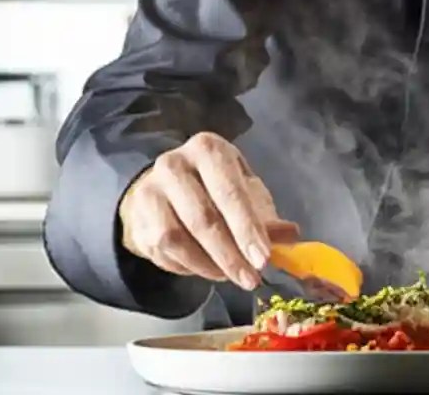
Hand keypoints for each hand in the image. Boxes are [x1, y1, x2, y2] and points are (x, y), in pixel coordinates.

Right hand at [118, 132, 299, 289]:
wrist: (165, 190)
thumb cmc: (215, 189)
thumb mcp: (246, 193)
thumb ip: (266, 216)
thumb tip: (291, 236)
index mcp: (208, 149)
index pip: (230, 191)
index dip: (247, 227)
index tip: (263, 258)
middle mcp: (174, 164)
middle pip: (204, 218)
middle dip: (231, 254)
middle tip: (251, 279)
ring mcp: (150, 191)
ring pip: (178, 239)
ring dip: (209, 265)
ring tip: (232, 276)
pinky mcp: (137, 219)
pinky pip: (164, 252)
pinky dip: (190, 267)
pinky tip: (208, 270)